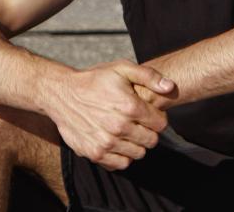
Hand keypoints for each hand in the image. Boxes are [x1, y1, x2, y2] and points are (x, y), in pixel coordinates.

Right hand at [46, 60, 173, 170]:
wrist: (63, 94)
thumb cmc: (94, 80)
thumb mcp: (121, 68)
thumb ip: (149, 76)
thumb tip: (170, 87)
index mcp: (130, 106)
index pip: (161, 124)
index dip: (157, 118)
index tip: (148, 112)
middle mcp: (119, 127)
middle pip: (152, 141)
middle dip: (148, 132)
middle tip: (137, 122)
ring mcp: (107, 142)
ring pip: (138, 154)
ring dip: (136, 144)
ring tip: (126, 131)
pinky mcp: (95, 153)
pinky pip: (121, 164)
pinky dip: (122, 155)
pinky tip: (117, 142)